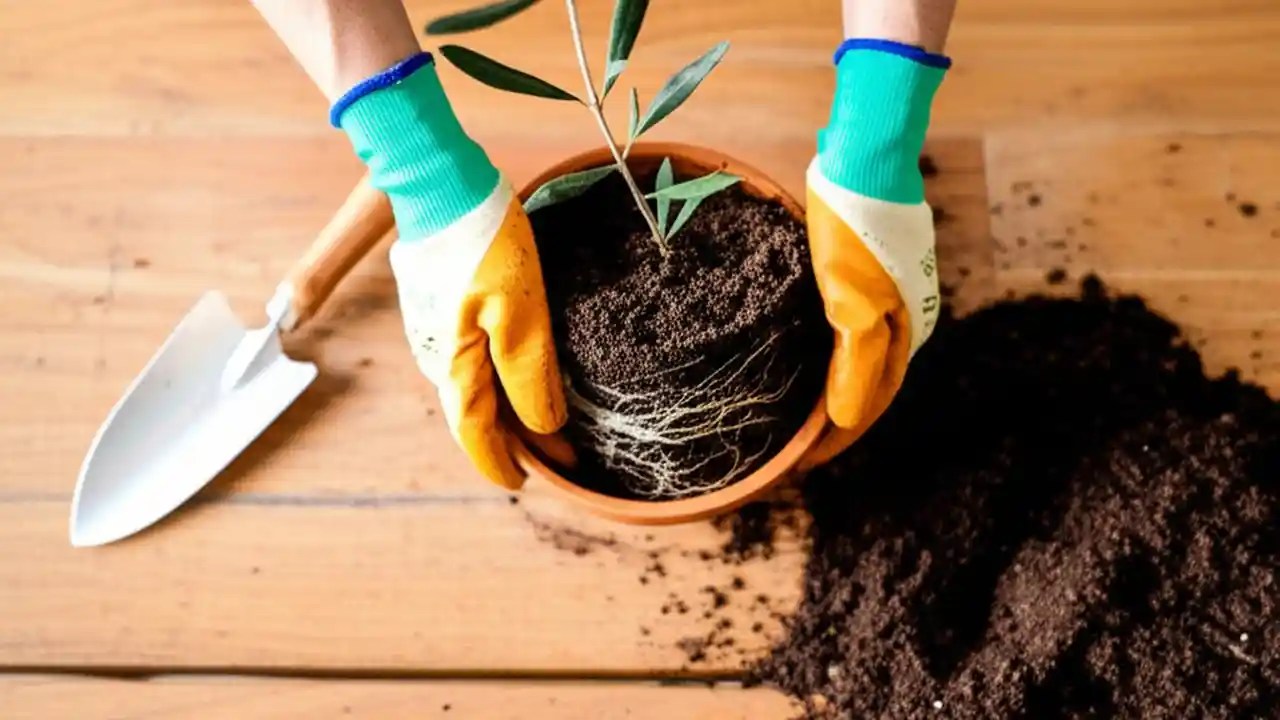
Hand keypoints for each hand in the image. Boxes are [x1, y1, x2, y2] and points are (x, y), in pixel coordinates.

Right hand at [334, 54, 566, 488]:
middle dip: (514, 441)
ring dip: (506, 409)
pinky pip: (467, 358)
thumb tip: (542, 429)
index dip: (505, 463)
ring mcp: (432, 330)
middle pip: (474, 416)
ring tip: (543, 421)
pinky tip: (515, 373)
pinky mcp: (437, 305)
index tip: (532, 482)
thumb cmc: (484, 242)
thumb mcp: (521, 312)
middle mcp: (434, 357)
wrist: (437, 180)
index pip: (477, 435)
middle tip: (557, 455)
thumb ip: (530, 375)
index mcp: (452, 366)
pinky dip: (494, 378)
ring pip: (470, 387)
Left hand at [799, 37, 949, 469]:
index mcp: (905, 330)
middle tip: (797, 446)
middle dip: (838, 418)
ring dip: (837, 387)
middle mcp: (906, 316)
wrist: (867, 152)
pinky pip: (856, 327)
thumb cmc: (856, 224)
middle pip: (870, 383)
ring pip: (864, 356)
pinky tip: (812, 354)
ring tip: (801, 411)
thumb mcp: (851, 298)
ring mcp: (894, 291)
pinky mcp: (875, 269)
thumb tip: (846, 419)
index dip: (838, 436)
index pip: (871, 400)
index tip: (803, 460)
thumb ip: (856, 361)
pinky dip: (835, 352)